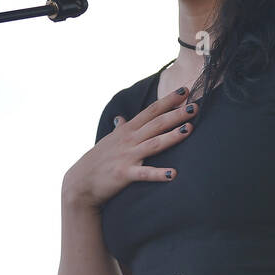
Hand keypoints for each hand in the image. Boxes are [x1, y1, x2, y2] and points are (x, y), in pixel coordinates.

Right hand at [62, 87, 195, 207]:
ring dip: (172, 136)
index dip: (168, 101)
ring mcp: (127, 156)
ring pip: (154, 144)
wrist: (79, 184)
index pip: (151, 111)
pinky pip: (144, 173)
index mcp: (127, 131)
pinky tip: (173, 174)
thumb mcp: (107, 141)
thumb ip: (118, 129)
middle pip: (156, 124)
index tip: (185, 90)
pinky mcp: (124, 174)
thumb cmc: (96, 162)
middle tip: (195, 106)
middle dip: (176, 114)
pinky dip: (158, 173)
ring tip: (189, 129)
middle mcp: (129, 140)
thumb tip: (120, 118)